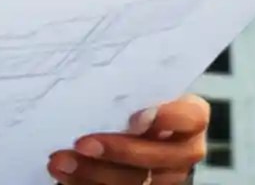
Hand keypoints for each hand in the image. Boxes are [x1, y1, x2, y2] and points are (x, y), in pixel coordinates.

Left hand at [46, 94, 209, 184]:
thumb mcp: (137, 85)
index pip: (191, 117)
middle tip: (83, 143)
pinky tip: (64, 174)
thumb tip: (99, 80)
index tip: (135, 117)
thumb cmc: (132, 95)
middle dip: (117, 151)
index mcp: (191, 117)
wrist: (128, 118)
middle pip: (157, 157)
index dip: (168, 119)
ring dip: (93, 172)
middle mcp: (184, 150)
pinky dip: (85, 183)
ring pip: (135, 182)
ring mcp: (165, 175)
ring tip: (62, 161)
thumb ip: (130, 88)